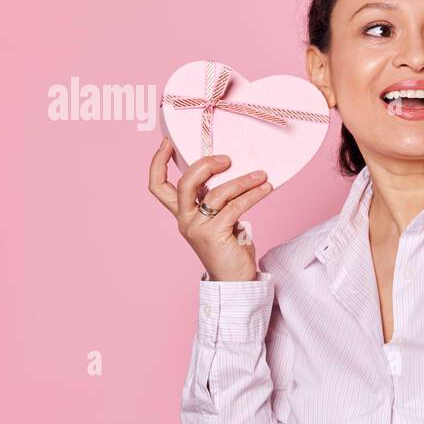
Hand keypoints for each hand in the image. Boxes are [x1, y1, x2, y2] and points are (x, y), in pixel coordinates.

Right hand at [148, 136, 273, 280]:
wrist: (235, 281)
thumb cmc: (229, 248)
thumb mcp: (217, 219)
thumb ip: (214, 199)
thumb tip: (228, 170)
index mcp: (182, 214)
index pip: (158, 186)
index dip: (158, 162)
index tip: (168, 141)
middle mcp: (185, 220)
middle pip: (185, 183)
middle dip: (205, 165)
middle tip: (228, 159)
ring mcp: (198, 228)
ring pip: (217, 194)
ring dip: (242, 181)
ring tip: (262, 176)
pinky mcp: (214, 235)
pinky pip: (234, 207)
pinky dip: (252, 195)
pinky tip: (266, 189)